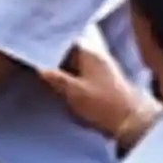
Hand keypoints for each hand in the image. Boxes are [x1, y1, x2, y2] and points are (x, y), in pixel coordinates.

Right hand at [40, 45, 158, 140]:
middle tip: (32, 58)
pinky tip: (58, 81)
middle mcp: (96, 57)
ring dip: (60, 65)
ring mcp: (100, 69)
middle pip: (69, 50)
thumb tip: (38, 68)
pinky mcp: (102, 81)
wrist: (130, 122)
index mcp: (89, 54)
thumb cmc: (102, 105)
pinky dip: (69, 74)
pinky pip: (80, 72)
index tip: (31, 45)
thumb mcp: (73, 92)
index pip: (65, 40)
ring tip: (41, 69)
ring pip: (74, 61)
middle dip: (52, 54)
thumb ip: (54, 78)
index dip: (48, 42)